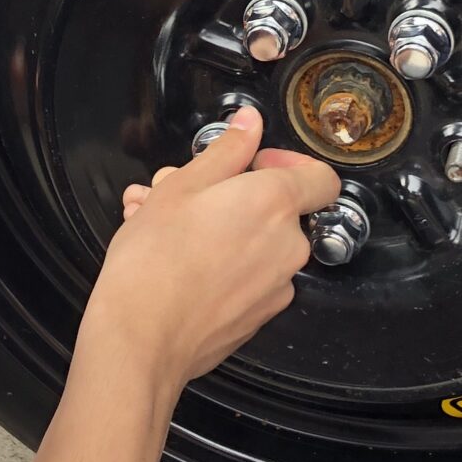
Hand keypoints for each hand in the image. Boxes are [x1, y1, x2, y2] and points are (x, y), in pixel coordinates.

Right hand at [84, 107, 339, 388]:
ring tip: (159, 227)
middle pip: (274, 208)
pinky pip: (247, 277)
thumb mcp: (183, 186)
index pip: (320, 177)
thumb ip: (227, 149)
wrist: (142, 338)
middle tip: (180, 192)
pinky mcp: (259, 315)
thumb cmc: (155, 262)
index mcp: (275, 203)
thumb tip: (250, 124)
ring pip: (253, 243)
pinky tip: (175, 259)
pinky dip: (219, 263)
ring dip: (215, 228)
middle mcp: (287, 245)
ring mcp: (277, 285)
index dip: (287, 162)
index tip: (253, 162)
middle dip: (227, 195)